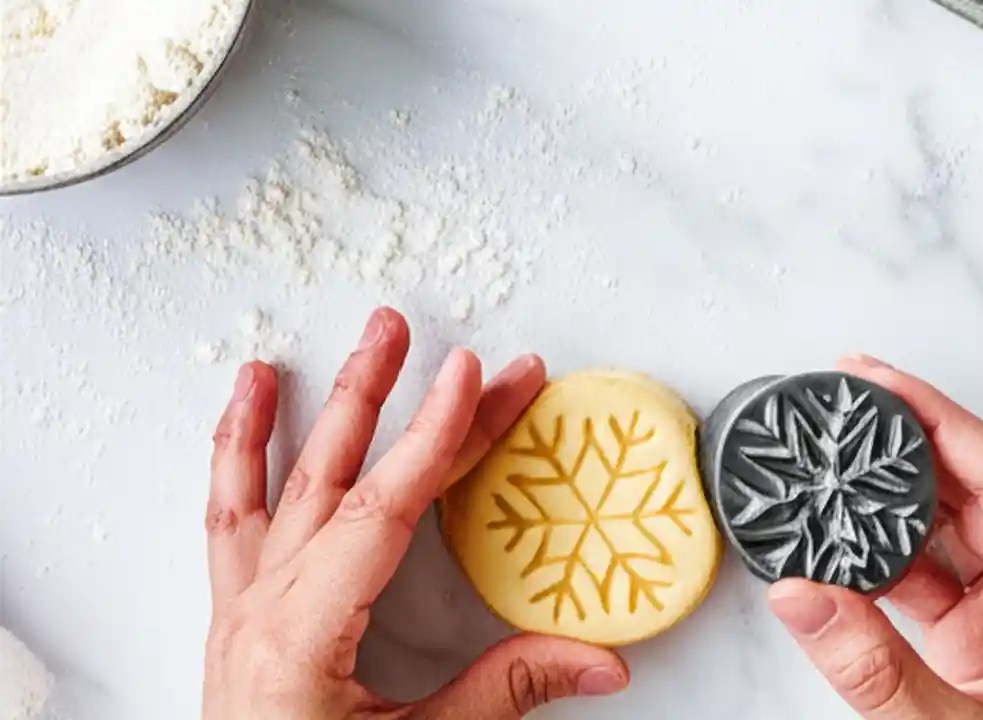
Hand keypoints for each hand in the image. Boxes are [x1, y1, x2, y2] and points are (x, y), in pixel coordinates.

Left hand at [202, 308, 628, 719]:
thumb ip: (504, 694)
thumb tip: (600, 660)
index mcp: (303, 634)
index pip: (381, 509)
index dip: (435, 438)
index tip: (475, 377)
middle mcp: (262, 606)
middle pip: (339, 477)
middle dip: (386, 398)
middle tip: (421, 334)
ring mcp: (242, 605)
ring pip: (279, 480)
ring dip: (315, 404)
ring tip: (345, 344)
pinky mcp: (240, 613)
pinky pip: (230, 512)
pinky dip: (239, 450)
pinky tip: (248, 404)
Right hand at [767, 355, 982, 718]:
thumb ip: (873, 669)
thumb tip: (796, 591)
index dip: (942, 419)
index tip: (880, 380)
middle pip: (977, 487)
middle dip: (906, 439)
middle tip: (843, 399)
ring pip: (944, 525)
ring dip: (883, 493)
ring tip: (829, 454)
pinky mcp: (972, 639)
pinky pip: (918, 572)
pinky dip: (871, 552)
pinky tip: (831, 533)